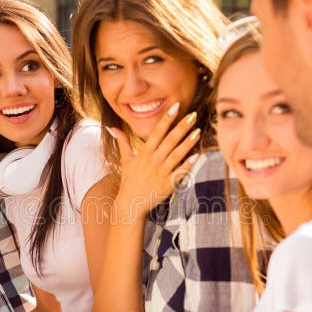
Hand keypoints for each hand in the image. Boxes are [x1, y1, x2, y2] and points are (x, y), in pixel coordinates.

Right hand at [109, 102, 199, 216]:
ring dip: (188, 143)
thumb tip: (112, 128)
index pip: (157, 132)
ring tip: (198, 132)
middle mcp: (154, 161)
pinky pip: (180, 173)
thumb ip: (122, 142)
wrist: (131, 203)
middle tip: (193, 115)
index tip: (176, 107)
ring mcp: (162, 172)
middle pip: (170, 141)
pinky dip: (188, 165)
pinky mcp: (168, 184)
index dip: (167, 119)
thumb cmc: (129, 180)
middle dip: (181, 127)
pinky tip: (197, 156)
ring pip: (177, 155)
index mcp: (145, 153)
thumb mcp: (126, 160)